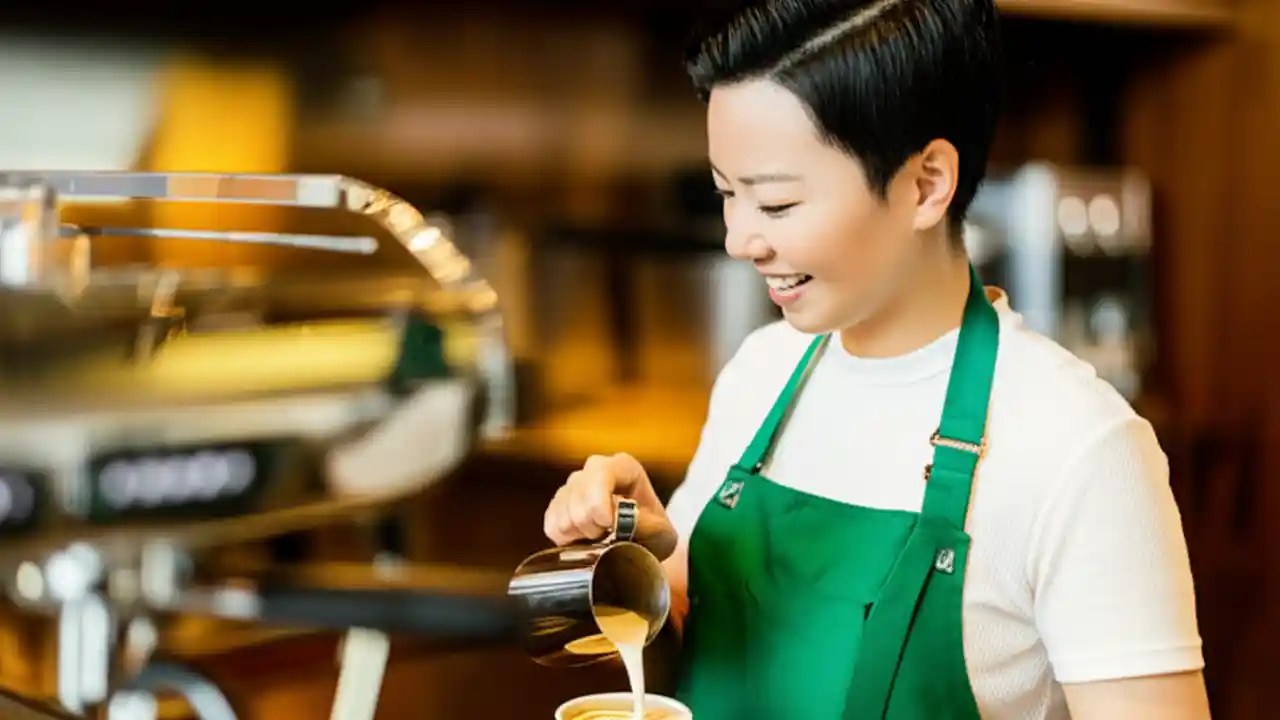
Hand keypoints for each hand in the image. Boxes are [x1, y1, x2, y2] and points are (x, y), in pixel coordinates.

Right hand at [543, 452, 677, 560]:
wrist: (645, 541)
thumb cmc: (654, 533)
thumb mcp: (660, 531)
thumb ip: (640, 522)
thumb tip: (613, 514)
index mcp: (623, 466)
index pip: (601, 475)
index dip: (599, 504)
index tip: (609, 526)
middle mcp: (595, 468)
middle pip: (578, 497)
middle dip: (592, 525)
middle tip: (610, 535)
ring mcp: (574, 484)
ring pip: (562, 514)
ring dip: (580, 534)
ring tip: (600, 536)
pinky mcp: (558, 502)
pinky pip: (551, 525)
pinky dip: (567, 539)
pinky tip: (584, 538)